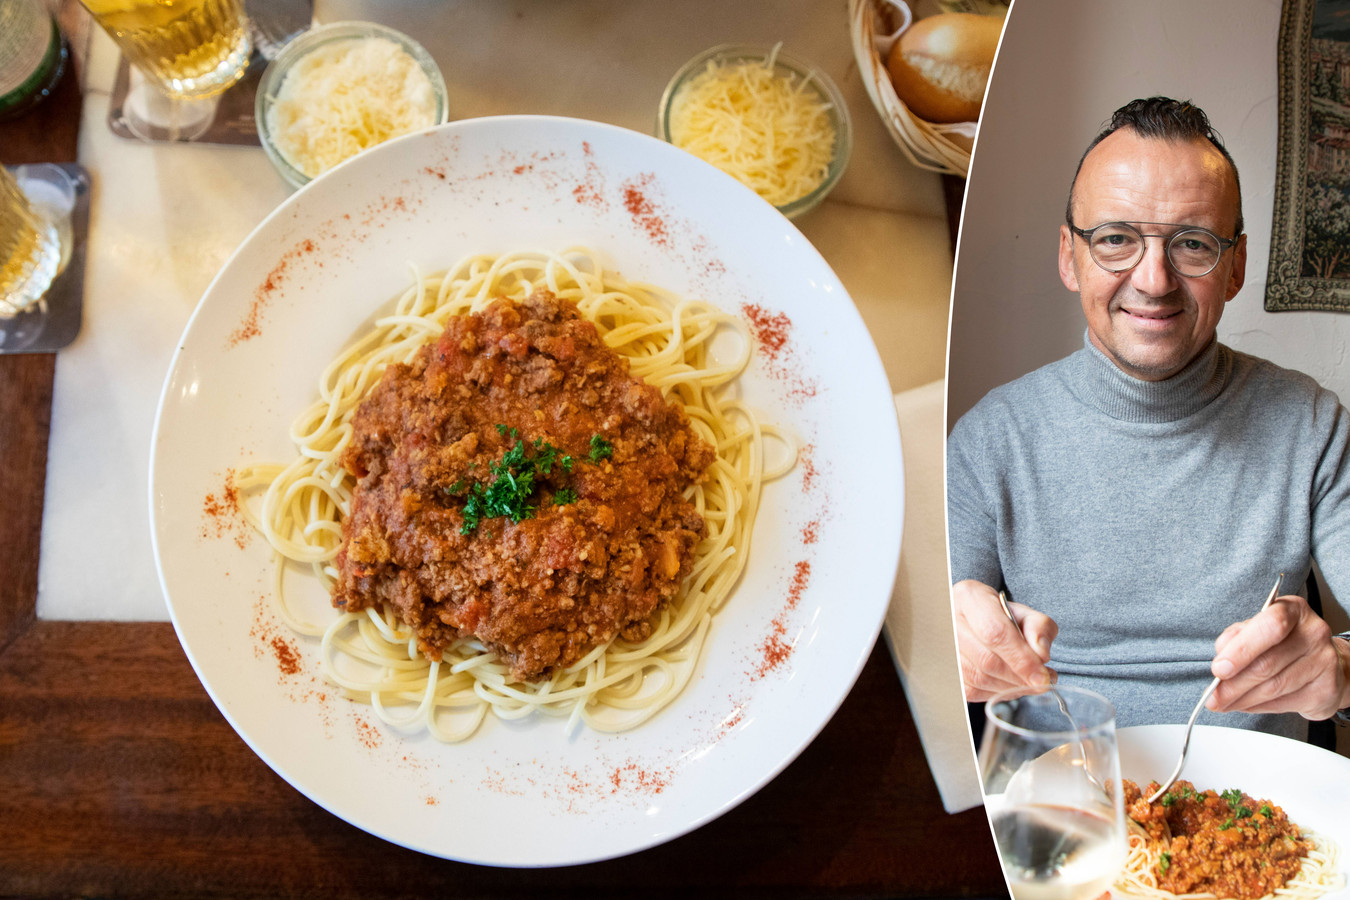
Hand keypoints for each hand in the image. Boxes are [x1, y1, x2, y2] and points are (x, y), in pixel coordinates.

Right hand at [953, 579, 1058, 701]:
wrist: (969, 621)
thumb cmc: (997, 615)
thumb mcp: (1023, 612)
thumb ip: (1038, 627)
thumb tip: (1041, 655)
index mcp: (969, 597)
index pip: (995, 633)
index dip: (1021, 658)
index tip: (1042, 675)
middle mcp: (949, 621)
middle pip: (987, 660)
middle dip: (1019, 676)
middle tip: (1041, 681)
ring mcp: (943, 647)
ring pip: (980, 679)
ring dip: (1011, 687)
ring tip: (1028, 680)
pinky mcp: (945, 670)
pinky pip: (973, 690)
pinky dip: (997, 692)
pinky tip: (1009, 683)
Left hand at [1208, 593, 1349, 720]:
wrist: (1326, 665)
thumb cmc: (1283, 643)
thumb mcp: (1257, 630)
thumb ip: (1236, 638)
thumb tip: (1220, 657)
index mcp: (1294, 610)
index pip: (1270, 626)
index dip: (1241, 650)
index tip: (1219, 669)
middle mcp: (1314, 633)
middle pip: (1267, 664)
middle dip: (1233, 684)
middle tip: (1213, 696)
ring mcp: (1324, 662)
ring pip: (1274, 687)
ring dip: (1242, 699)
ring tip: (1224, 703)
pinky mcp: (1327, 690)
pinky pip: (1285, 703)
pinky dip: (1259, 707)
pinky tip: (1246, 705)